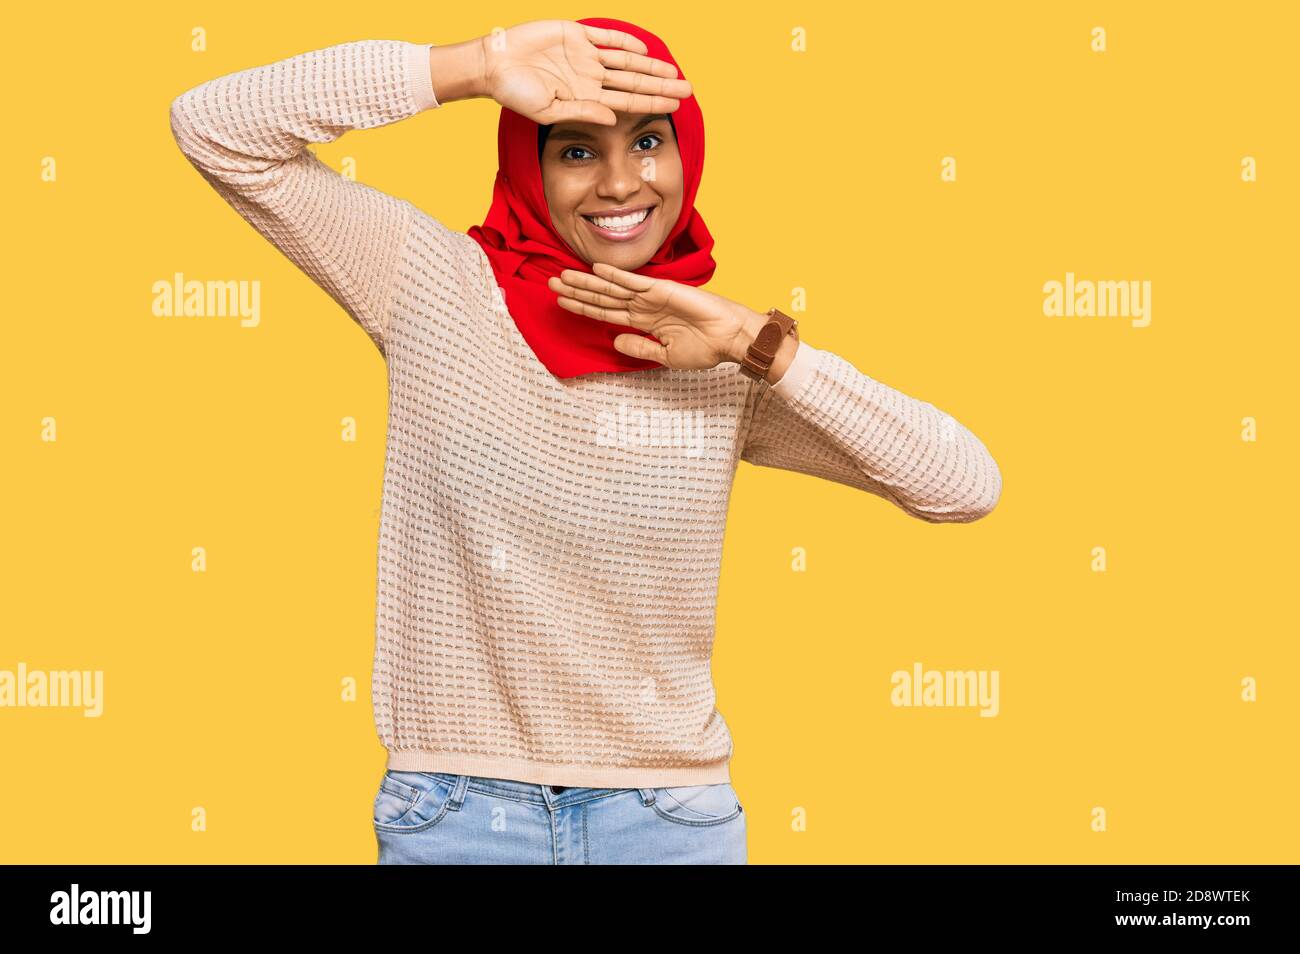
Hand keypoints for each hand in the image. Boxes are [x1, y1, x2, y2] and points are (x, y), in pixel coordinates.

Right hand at [478, 20, 692, 124]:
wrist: (492, 65)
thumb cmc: (515, 93)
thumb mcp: (549, 111)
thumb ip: (581, 112)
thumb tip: (612, 117)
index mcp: (586, 98)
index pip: (628, 102)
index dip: (652, 103)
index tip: (675, 107)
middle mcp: (590, 77)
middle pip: (634, 82)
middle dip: (661, 86)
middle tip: (688, 89)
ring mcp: (584, 55)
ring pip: (626, 61)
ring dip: (650, 67)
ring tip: (674, 72)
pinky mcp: (574, 33)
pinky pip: (605, 37)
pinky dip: (624, 42)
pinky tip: (644, 51)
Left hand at [547, 263, 766, 369]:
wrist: (730, 339)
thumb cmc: (705, 349)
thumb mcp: (665, 355)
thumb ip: (639, 348)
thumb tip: (613, 342)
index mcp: (643, 322)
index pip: (605, 313)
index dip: (582, 307)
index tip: (561, 302)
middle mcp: (642, 307)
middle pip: (602, 297)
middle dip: (576, 291)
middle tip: (550, 283)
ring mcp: (651, 297)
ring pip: (611, 287)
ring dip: (586, 281)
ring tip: (563, 275)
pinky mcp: (662, 289)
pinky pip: (633, 281)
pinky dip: (614, 274)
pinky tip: (595, 269)